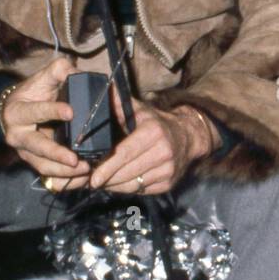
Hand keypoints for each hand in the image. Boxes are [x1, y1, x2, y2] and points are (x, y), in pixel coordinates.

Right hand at [0, 56, 90, 190]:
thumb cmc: (35, 92)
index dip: (52, 111)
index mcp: (17, 112)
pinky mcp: (36, 162)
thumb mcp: (44, 77)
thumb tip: (77, 72)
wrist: (17, 110)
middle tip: (75, 159)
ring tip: (84, 170)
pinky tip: (81, 178)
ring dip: (63, 172)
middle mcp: (18, 135)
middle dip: (56, 154)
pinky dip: (65, 179)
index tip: (71, 112)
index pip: (35, 112)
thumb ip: (60, 70)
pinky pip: (49, 174)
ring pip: (43, 166)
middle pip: (36, 147)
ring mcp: (26, 152)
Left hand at [87, 88, 207, 194]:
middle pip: (127, 172)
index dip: (107, 167)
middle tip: (90, 181)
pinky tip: (118, 184)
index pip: (125, 154)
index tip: (92, 178)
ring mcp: (167, 170)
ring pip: (133, 184)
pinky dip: (127, 189)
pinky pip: (141, 190)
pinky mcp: (168, 183)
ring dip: (114, 186)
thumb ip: (118, 104)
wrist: (188, 137)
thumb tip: (102, 89)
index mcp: (153, 133)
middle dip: (106, 179)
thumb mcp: (140, 111)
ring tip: (102, 183)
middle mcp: (163, 152)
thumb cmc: (157, 123)